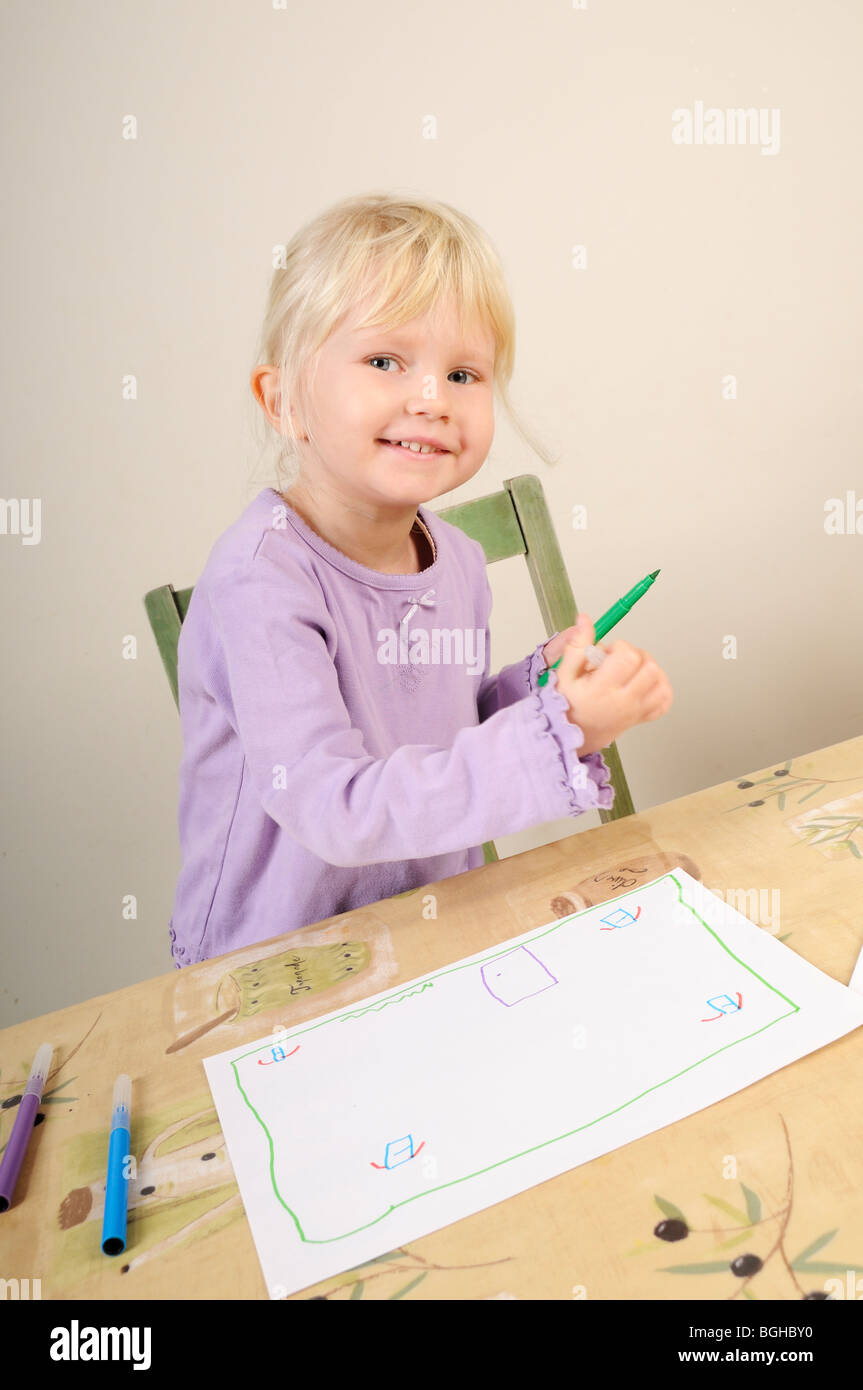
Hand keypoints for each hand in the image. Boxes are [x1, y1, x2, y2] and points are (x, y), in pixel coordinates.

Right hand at [549, 615, 673, 756]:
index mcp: (603, 690)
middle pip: (649, 667)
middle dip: (636, 655)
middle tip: (618, 660)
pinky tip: (644, 682)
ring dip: (649, 668)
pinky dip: (660, 687)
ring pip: (660, 681)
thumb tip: (585, 619)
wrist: (575, 735)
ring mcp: (636, 711)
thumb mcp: (565, 674)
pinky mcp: (643, 716)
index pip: (628, 658)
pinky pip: (665, 700)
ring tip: (631, 670)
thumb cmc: (568, 704)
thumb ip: (577, 645)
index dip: (620, 647)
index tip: (607, 653)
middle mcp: (623, 702)